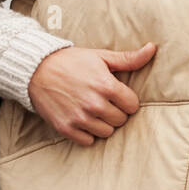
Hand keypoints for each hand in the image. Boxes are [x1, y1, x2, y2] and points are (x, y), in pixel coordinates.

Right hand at [28, 43, 155, 146]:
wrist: (36, 70)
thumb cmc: (72, 61)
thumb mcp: (101, 56)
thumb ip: (129, 58)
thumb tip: (152, 48)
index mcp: (106, 86)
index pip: (133, 106)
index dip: (127, 101)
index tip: (118, 95)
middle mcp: (94, 104)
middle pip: (121, 120)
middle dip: (116, 112)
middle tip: (105, 102)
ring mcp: (79, 118)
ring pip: (107, 132)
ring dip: (103, 124)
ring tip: (94, 111)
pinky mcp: (65, 128)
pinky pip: (88, 141)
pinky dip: (88, 133)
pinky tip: (83, 120)